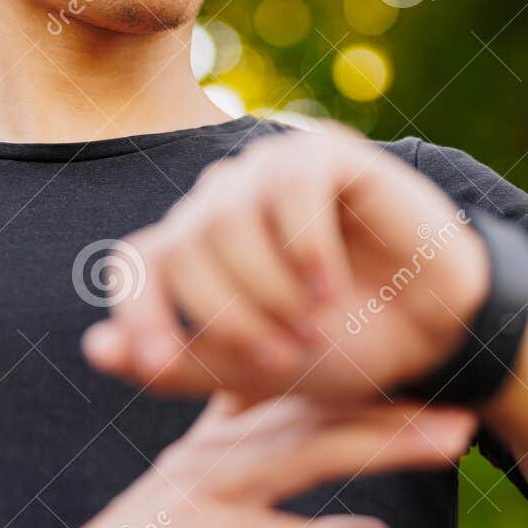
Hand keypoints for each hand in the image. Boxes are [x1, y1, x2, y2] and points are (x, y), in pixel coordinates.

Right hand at [22, 393, 475, 527]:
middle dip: (396, 406)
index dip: (371, 391)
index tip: (439, 381)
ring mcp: (202, 491)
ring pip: (304, 454)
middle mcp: (213, 453)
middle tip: (470, 399)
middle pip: (317, 416)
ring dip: (383, 445)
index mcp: (221, 448)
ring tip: (450, 441)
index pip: (305, 403)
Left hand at [81, 130, 489, 400]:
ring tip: (313, 326)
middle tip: (280, 357)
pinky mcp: (324, 153)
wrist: (431, 335)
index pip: (136, 265)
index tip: (155, 360)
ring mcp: (270, 171)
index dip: (138, 312)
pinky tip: (330, 286)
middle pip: (184, 245)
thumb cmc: (340, 351)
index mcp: (193, 246)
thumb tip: (96, 348)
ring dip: (268, 286)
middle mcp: (221, 200)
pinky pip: (291, 188)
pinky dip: (305, 246)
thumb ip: (176, 364)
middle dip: (226, 313)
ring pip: (229, 217)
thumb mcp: (252, 373)